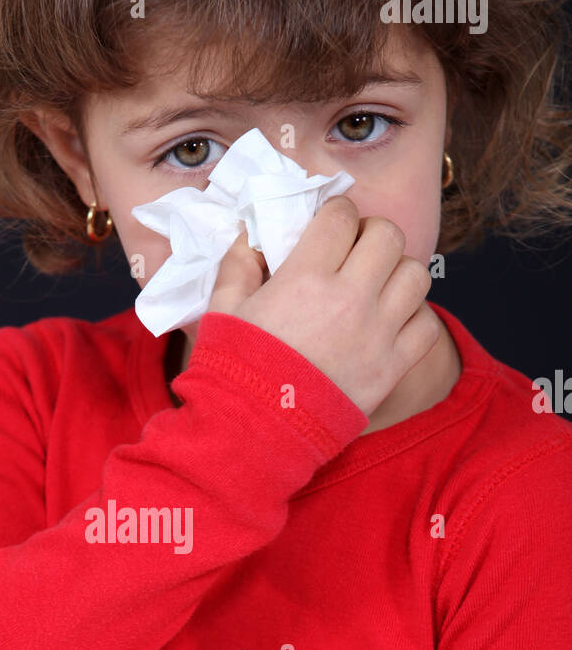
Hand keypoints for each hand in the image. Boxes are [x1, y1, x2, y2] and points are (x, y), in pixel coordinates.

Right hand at [206, 198, 440, 415]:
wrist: (255, 433)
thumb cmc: (234, 370)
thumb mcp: (222, 310)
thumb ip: (238, 266)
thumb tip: (248, 237)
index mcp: (306, 277)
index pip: (342, 216)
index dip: (335, 215)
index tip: (327, 228)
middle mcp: (349, 299)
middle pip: (388, 235)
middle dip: (371, 235)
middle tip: (355, 252)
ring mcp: (377, 334)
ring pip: (416, 274)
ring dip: (398, 273)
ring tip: (377, 286)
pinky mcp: (392, 368)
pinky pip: (427, 325)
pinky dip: (414, 318)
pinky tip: (390, 323)